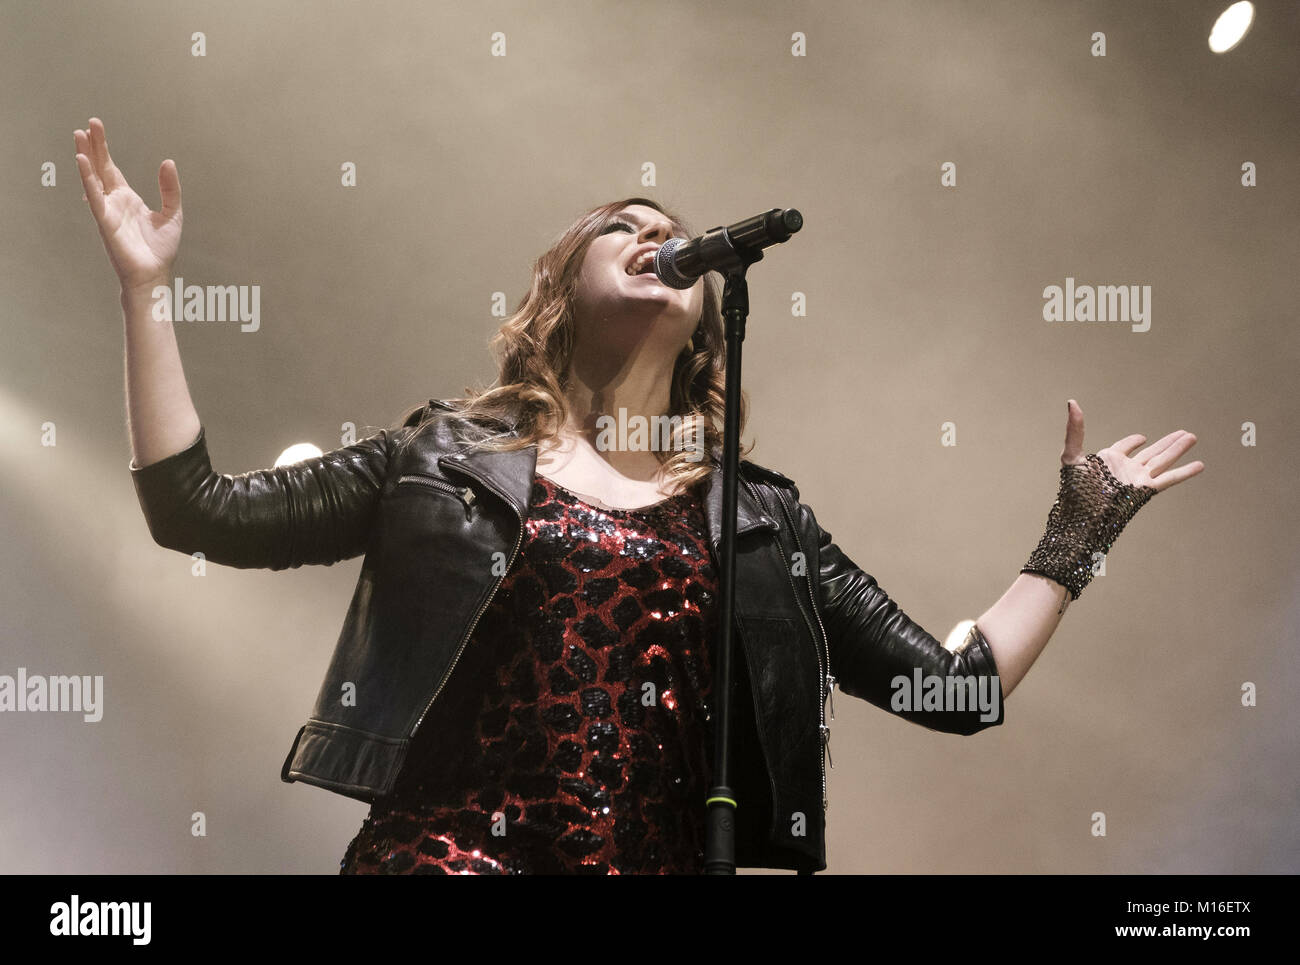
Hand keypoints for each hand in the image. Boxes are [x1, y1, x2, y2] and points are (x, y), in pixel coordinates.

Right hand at [74, 117, 181, 292]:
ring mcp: (107, 210)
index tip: (96, 127)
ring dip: (86, 156)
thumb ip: (169, 188)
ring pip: (93, 178)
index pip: (111, 168)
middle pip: (100, 167)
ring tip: (79, 135)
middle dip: (94, 145)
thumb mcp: (172, 213)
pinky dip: (87, 179)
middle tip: (88, 123)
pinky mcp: (105, 221)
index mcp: (127, 198)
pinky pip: (94, 196)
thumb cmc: (160, 249)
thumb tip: (168, 162)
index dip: (104, 149)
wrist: (155, 275)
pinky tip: (82, 161)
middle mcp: (113, 201)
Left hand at [1060, 398, 1204, 492]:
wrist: (1081, 516)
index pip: (1124, 447)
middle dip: (1167, 443)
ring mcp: (1136, 480)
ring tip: (1192, 437)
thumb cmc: (1072, 489)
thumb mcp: (1071, 455)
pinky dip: (1184, 472)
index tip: (1142, 437)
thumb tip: (1072, 402)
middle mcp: (1124, 470)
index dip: (1132, 442)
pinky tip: (1199, 465)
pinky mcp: (1145, 490)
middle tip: (1185, 433)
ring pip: (1162, 460)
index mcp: (1107, 461)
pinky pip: (1168, 479)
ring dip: (1177, 449)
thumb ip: (1075, 430)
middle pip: (1151, 452)